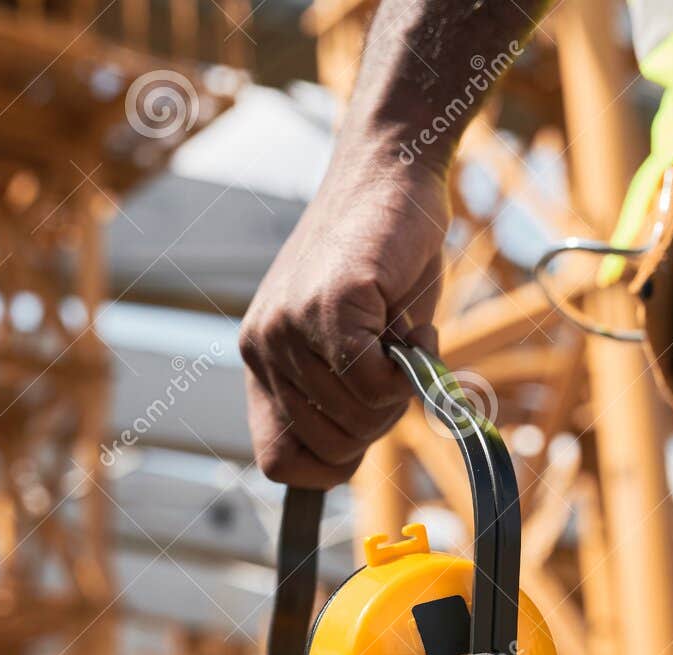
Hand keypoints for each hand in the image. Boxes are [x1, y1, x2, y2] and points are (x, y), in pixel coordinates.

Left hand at [239, 140, 448, 487]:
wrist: (389, 172)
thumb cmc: (381, 261)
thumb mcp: (355, 343)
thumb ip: (347, 395)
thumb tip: (353, 454)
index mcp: (261, 361)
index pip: (279, 460)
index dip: (330, 463)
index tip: (365, 426)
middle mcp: (263, 347)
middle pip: (332, 447)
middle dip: (379, 423)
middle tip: (397, 367)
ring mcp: (290, 325)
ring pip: (358, 420)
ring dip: (399, 391)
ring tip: (401, 331)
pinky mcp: (329, 304)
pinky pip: (376, 384)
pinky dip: (409, 372)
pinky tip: (410, 326)